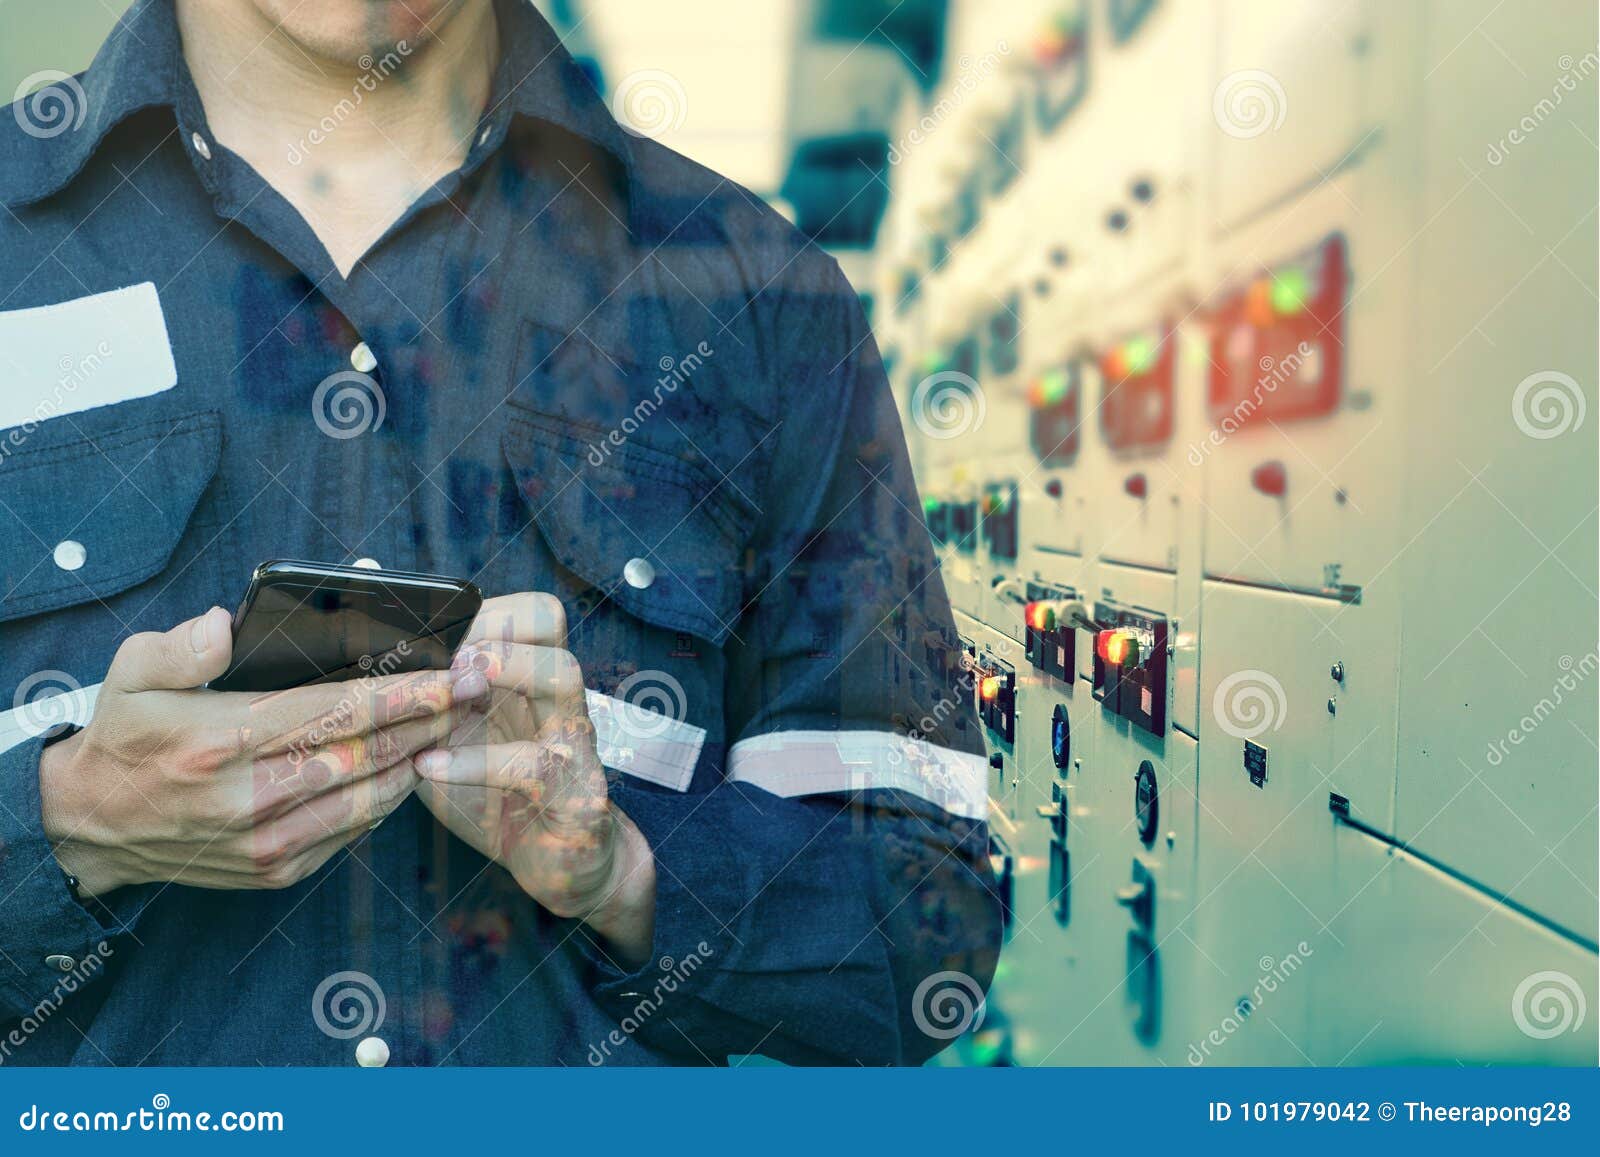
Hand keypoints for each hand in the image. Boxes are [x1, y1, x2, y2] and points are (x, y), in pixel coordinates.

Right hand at [39, 606, 488, 897]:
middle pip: (366, 754)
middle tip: (479, 690)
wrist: (90, 825)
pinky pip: (351, 832)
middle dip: (431, 720)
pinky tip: (409, 766)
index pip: (333, 711)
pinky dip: (386, 799)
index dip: (400, 693)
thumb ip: (179, 646)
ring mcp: (266, 842)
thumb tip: (224, 624)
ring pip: (368, 798)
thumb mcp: (128, 673)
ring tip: (458, 723)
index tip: (451, 675)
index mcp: (221, 741)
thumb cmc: (125, 737)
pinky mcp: (275, 871)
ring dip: (419, 759)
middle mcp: (249, 798)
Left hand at [412, 593, 655, 966]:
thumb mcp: (456, 741)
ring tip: (454, 686)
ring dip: (506, 667)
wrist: (561, 863)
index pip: (525, 611)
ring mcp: (574, 741)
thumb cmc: (499, 795)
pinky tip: (429, 767)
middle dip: (490, 624)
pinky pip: (533, 764)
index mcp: (530, 679)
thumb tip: (358, 666)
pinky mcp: (578, 793)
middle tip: (446, 653)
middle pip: (548, 621)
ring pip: (561, 674)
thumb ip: (426, 707)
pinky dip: (474, 762)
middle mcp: (558, 698)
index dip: (483, 609)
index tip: (428, 629)